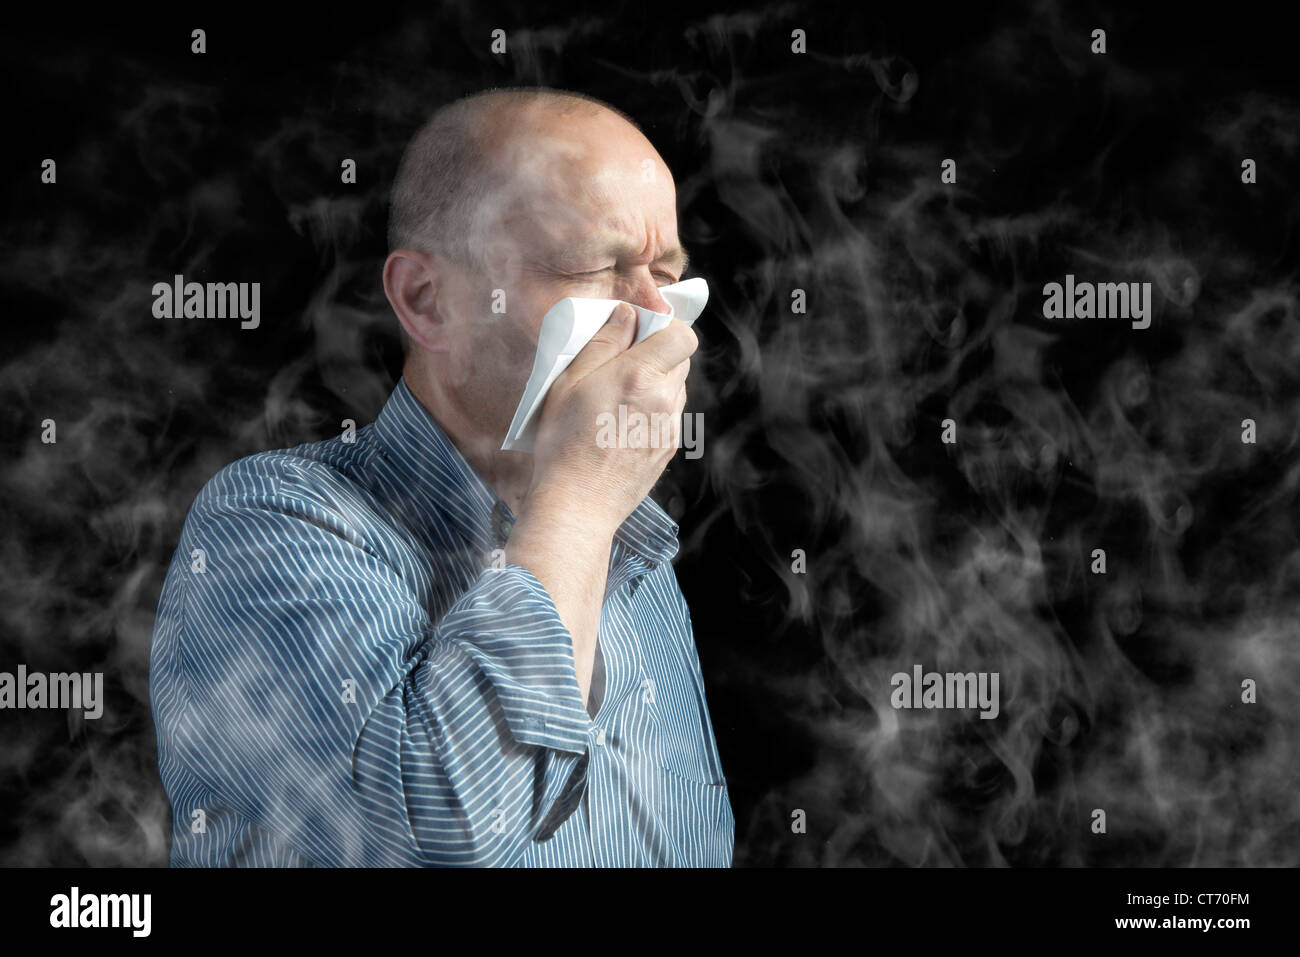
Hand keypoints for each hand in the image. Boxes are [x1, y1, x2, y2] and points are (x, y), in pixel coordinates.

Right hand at [523, 302, 696, 532]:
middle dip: (657, 353)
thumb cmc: (564, 442)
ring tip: (618, 397)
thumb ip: (603, 343)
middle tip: (620, 363)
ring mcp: (670, 427)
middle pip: (681, 359)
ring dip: (655, 382)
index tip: (638, 331)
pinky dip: (652, 410)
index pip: (683, 335)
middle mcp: (665, 399)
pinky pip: (669, 415)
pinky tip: (621, 423)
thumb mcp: (569, 383)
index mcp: (640, 375)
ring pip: (676, 388)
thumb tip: (627, 315)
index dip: (664, 327)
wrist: (577, 503)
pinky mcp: (668, 449)